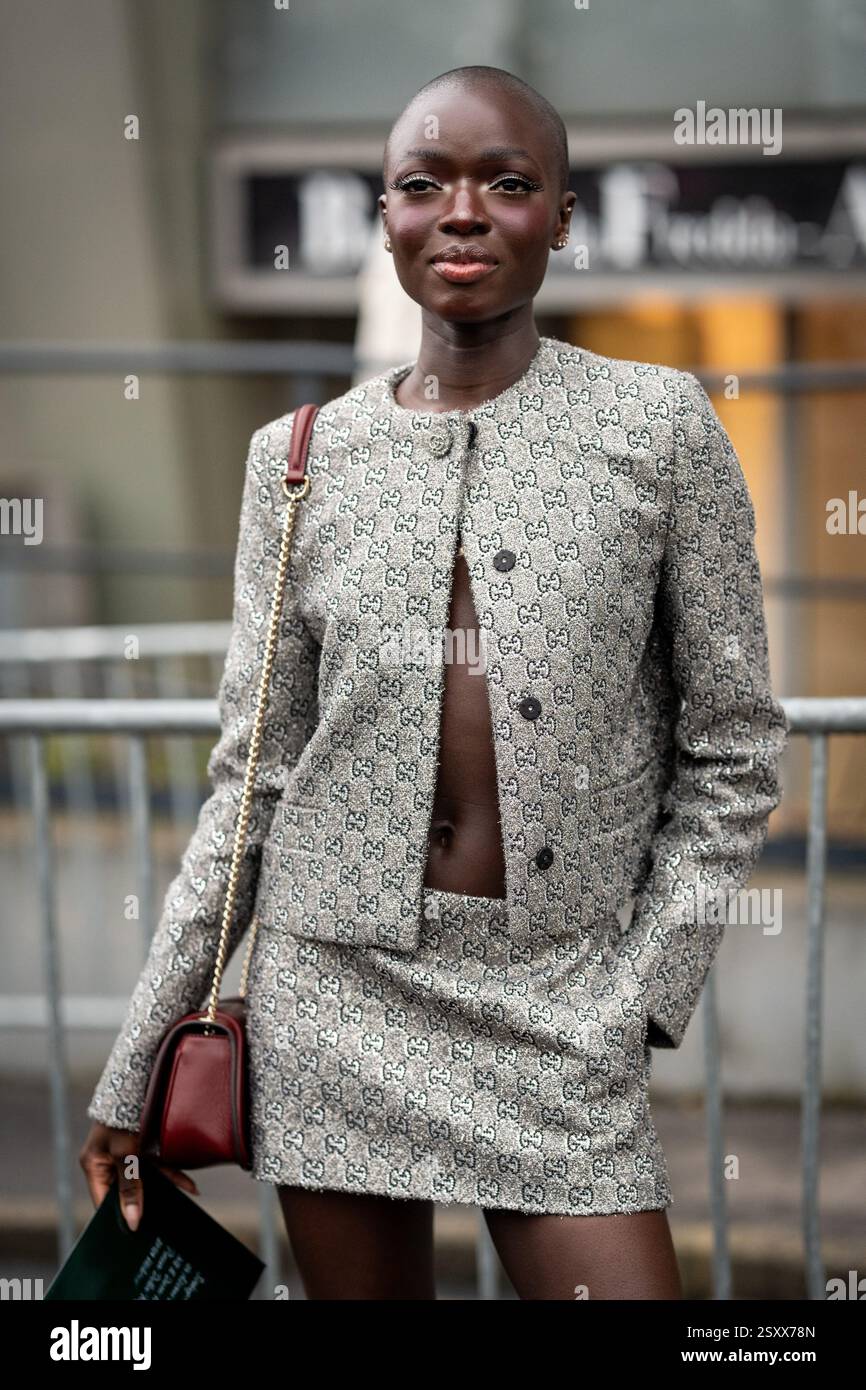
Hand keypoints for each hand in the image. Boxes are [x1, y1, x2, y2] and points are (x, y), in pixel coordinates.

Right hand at [79, 1122, 198, 1230]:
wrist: (139, 1080)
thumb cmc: (123, 1117)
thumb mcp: (125, 1155)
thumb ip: (129, 1188)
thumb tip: (132, 1222)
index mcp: (94, 1165)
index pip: (103, 1201)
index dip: (119, 1216)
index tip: (136, 1232)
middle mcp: (109, 1162)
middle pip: (126, 1191)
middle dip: (146, 1204)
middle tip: (163, 1223)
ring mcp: (127, 1154)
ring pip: (146, 1179)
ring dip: (166, 1188)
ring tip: (185, 1199)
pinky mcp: (143, 1146)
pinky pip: (157, 1166)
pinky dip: (172, 1175)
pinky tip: (189, 1185)